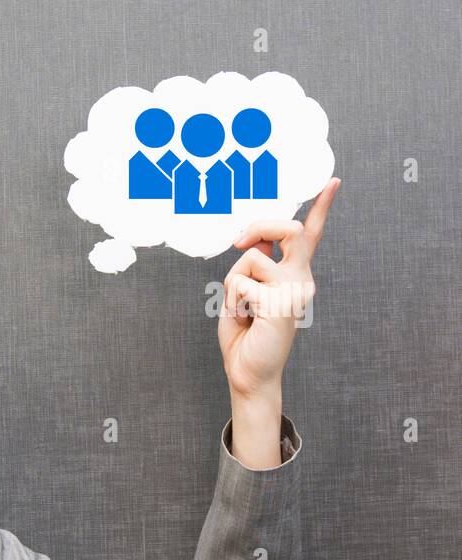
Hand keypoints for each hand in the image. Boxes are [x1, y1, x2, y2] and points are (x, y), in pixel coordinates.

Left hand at [218, 177, 340, 399]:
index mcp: (294, 274)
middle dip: (260, 226)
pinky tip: (246, 320)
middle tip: (238, 241)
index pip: (309, 235)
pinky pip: (240, 282)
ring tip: (243, 310)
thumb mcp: (243, 290)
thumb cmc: (244, 333)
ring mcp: (294, 290)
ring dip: (234, 282)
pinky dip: (232, 301)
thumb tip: (250, 240)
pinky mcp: (281, 304)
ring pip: (251, 258)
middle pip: (288, 229)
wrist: (247, 373)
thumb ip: (251, 265)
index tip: (332, 182)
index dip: (320, 207)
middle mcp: (301, 279)